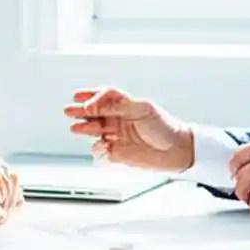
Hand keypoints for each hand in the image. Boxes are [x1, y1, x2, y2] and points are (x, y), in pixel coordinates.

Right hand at [64, 87, 193, 170]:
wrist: (179, 151)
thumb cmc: (165, 126)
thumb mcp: (142, 109)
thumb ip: (116, 104)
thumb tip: (93, 103)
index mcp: (124, 106)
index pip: (102, 97)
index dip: (89, 95)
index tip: (77, 95)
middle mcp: (118, 120)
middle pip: (93, 114)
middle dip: (80, 112)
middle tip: (70, 110)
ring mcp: (117, 137)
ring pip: (94, 132)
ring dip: (85, 129)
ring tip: (76, 127)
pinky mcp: (117, 154)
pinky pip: (101, 152)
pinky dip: (98, 149)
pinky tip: (100, 146)